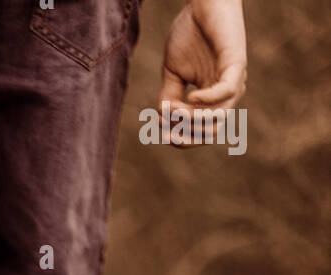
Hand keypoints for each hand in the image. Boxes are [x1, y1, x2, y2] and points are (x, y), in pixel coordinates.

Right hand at [159, 0, 246, 135]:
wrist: (202, 2)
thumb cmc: (189, 33)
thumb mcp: (172, 72)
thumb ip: (168, 97)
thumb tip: (163, 120)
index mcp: (211, 97)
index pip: (200, 130)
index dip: (181, 137)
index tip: (162, 134)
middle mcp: (225, 93)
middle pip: (210, 130)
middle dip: (188, 135)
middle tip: (169, 131)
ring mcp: (233, 79)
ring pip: (218, 116)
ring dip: (194, 120)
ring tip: (176, 111)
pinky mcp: (236, 63)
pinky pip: (225, 91)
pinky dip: (207, 100)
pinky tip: (191, 98)